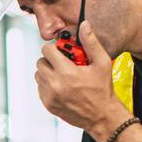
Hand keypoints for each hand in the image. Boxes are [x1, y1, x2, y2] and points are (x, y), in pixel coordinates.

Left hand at [35, 22, 129, 138]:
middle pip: (40, 62)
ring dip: (48, 72)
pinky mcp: (48, 104)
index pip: (47, 50)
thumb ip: (91, 42)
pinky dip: (47, 84)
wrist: (101, 116)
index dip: (54, 48)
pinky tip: (62, 85)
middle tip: (64, 63)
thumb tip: (84, 25)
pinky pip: (40, 88)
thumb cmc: (103, 89)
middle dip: (50, 60)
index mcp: (66, 72)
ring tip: (63, 74)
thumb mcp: (102, 63)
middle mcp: (55, 84)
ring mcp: (49, 96)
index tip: (62, 51)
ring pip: (38, 75)